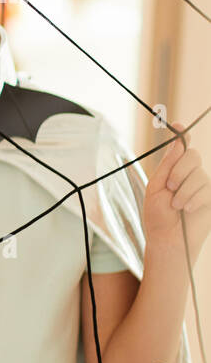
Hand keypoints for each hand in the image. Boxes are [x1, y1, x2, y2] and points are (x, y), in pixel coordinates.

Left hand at [144, 123, 210, 261]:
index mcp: (174, 170)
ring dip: (184, 191)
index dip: (182, 135)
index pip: (182, 148)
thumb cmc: (158, 215)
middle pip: (193, 156)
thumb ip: (168, 165)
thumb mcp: (157, 187)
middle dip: (179, 170)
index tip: (177, 124)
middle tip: (170, 187)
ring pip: (200, 174)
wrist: (167, 238)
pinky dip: (195, 198)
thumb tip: (177, 141)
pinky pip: (208, 188)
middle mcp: (191, 174)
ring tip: (176, 205)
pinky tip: (188, 209)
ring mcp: (204, 185)